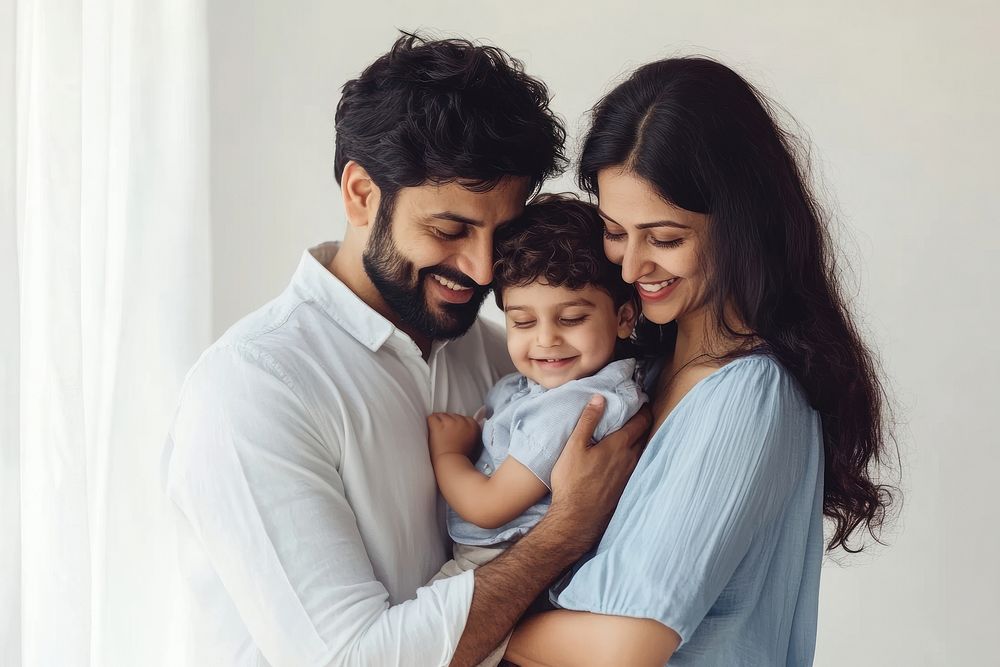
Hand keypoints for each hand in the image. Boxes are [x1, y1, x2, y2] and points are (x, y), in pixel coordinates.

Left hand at [427, 412, 480, 459]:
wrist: (450, 465)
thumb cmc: (459, 457)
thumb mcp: (471, 441)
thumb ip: (468, 430)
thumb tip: (463, 423)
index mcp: (473, 425)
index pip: (461, 417)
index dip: (455, 425)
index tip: (453, 434)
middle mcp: (463, 422)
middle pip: (450, 415)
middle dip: (446, 423)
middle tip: (445, 436)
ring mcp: (450, 423)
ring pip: (440, 415)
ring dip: (438, 423)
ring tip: (439, 436)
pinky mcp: (438, 426)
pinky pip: (431, 418)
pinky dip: (430, 425)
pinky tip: (432, 433)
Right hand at [547, 396, 650, 546]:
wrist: (577, 518)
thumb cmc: (573, 481)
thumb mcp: (574, 446)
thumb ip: (588, 421)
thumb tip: (599, 398)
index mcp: (620, 445)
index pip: (641, 421)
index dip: (644, 409)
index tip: (642, 400)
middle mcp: (631, 459)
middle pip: (646, 435)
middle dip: (644, 421)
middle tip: (639, 412)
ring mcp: (630, 475)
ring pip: (642, 451)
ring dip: (641, 439)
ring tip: (632, 432)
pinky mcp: (626, 487)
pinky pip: (637, 465)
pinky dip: (635, 455)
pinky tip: (624, 457)